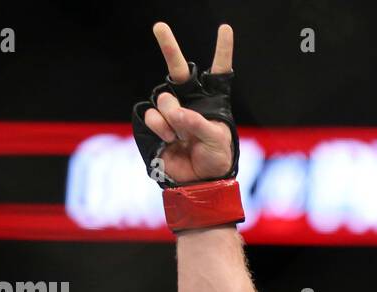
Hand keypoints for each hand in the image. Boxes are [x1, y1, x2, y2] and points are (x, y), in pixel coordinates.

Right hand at [139, 22, 235, 182]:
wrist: (199, 181)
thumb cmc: (216, 158)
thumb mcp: (216, 141)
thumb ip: (198, 124)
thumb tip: (176, 113)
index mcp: (211, 100)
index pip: (219, 70)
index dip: (222, 50)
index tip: (225, 28)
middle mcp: (189, 100)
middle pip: (178, 68)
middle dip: (168, 46)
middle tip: (159, 27)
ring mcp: (171, 110)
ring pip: (163, 98)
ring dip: (171, 116)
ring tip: (180, 135)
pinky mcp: (156, 123)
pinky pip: (152, 115)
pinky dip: (160, 126)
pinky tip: (170, 138)